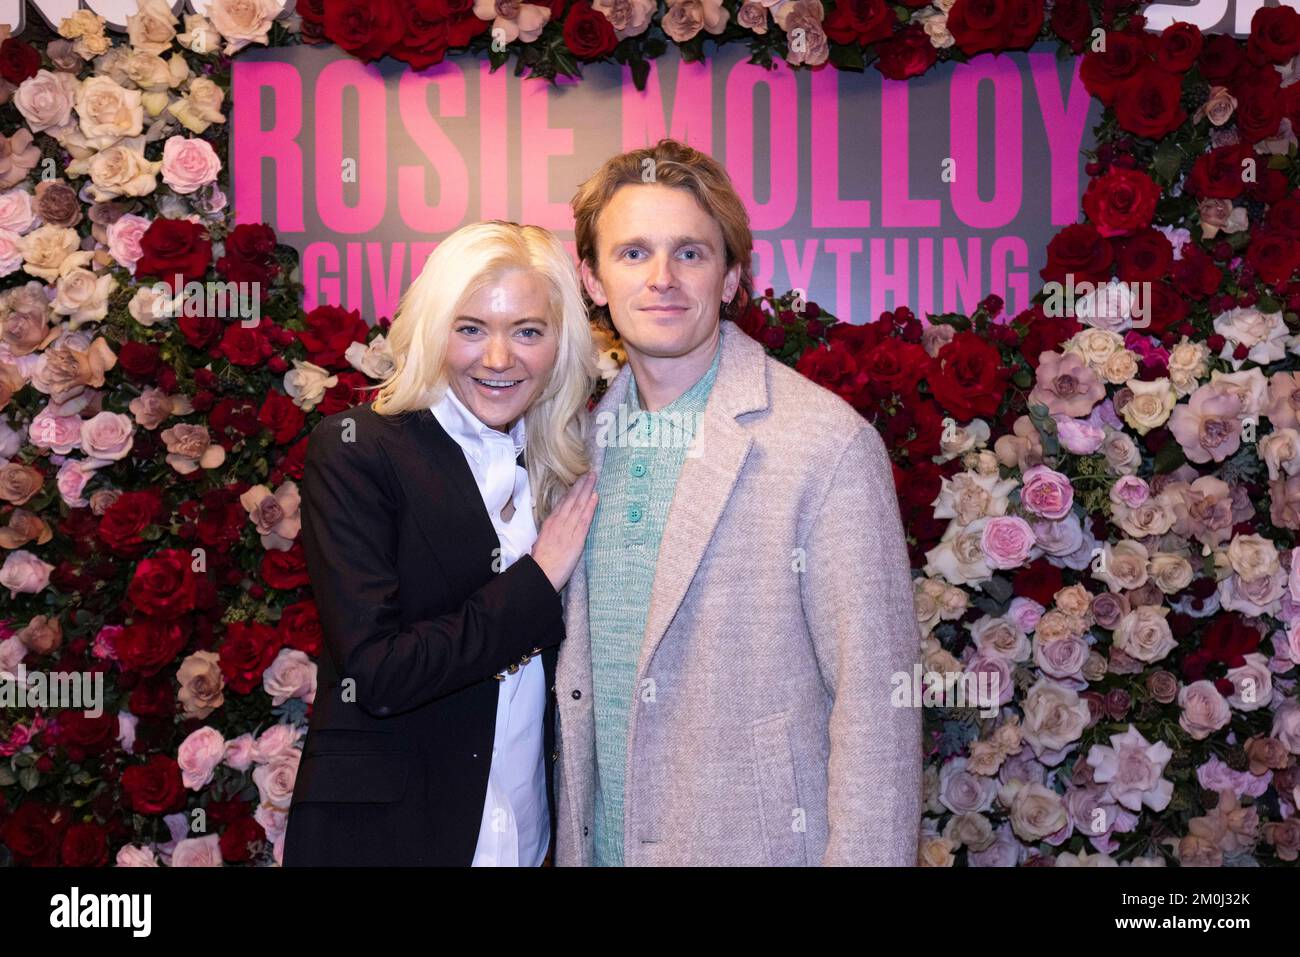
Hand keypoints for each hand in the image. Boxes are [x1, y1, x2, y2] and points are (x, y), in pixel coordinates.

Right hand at [530, 470, 597, 591]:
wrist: (540, 575)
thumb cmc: (540, 563)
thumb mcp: (541, 542)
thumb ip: (550, 532)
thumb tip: (556, 527)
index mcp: (549, 523)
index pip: (562, 503)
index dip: (571, 491)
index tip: (578, 482)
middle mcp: (558, 523)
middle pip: (571, 500)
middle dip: (581, 485)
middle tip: (589, 473)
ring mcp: (567, 529)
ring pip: (578, 505)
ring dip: (587, 490)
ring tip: (593, 479)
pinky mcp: (576, 539)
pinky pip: (585, 519)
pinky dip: (590, 507)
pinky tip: (595, 497)